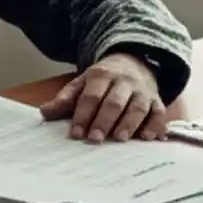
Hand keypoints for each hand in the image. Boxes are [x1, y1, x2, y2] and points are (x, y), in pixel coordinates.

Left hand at [38, 53, 166, 142]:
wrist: (134, 63)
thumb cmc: (103, 81)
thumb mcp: (82, 83)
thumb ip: (65, 99)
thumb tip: (44, 112)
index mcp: (101, 75)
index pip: (91, 96)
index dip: (83, 114)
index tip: (75, 133)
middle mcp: (124, 81)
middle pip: (114, 101)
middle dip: (103, 120)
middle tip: (94, 139)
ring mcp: (142, 91)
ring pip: (137, 106)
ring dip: (129, 123)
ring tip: (119, 139)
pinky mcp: (156, 100)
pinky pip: (158, 112)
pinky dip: (155, 125)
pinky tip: (147, 138)